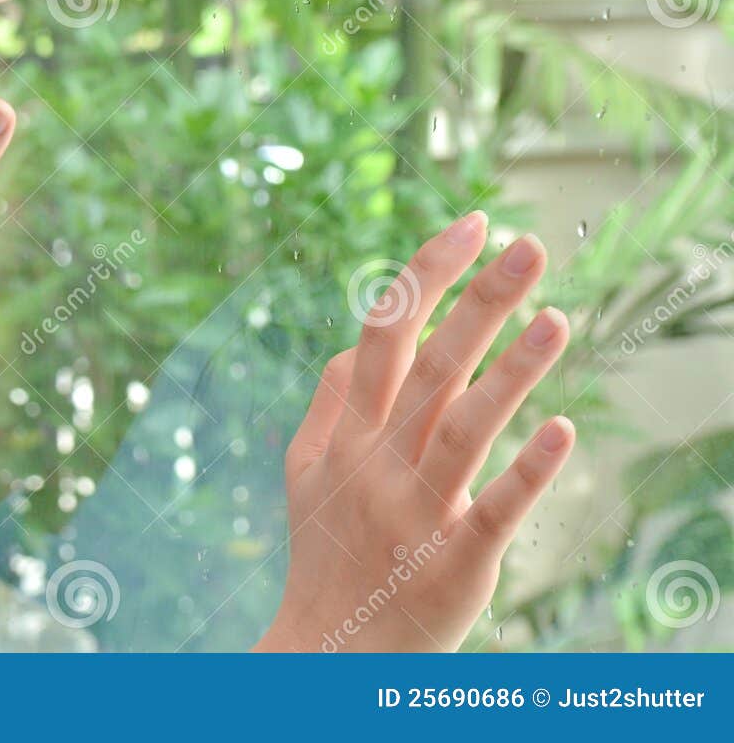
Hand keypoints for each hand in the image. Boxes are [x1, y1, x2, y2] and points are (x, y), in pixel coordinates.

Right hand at [256, 211, 575, 651]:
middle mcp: (377, 460)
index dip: (428, 272)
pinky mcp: (453, 560)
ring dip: (510, 371)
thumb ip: (330, 401)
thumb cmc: (324, 549)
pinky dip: (527, 471)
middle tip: (532, 244)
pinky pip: (493, 510)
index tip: (474, 223)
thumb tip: (356, 339)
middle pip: (430, 364)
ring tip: (559, 318)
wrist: (329, 648)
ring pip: (462, 427)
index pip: (384, 330)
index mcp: (347, 430)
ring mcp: (414, 511)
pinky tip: (562, 430)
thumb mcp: (307, 469)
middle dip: (480, 299)